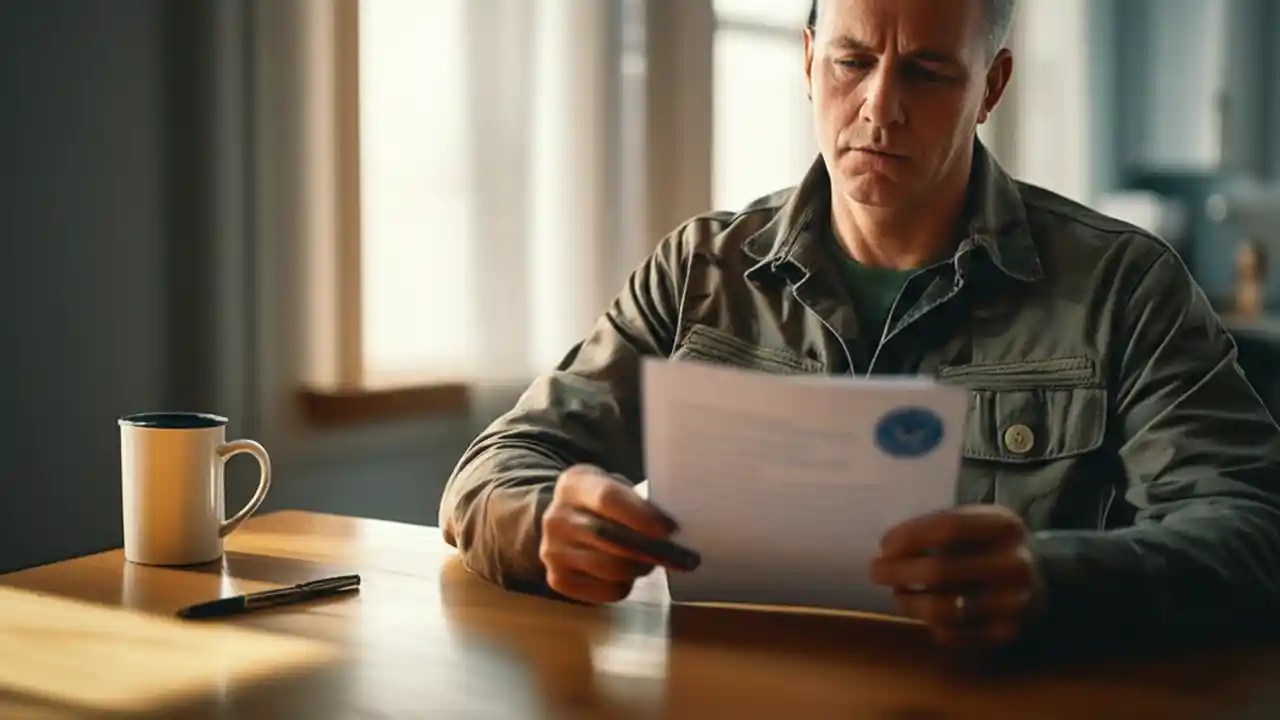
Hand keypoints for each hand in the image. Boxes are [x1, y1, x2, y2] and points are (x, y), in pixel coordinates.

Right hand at [540, 464, 688, 602]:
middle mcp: (557, 517)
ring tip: (651, 560)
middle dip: (652, 549)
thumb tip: (674, 529)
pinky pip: (607, 590)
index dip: (643, 515)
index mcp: (574, 484)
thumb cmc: (601, 504)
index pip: (609, 499)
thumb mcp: (614, 486)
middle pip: (611, 538)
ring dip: (641, 567)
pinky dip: (626, 584)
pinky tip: (627, 573)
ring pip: (612, 568)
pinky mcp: (559, 580)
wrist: (563, 524)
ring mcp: (554, 551)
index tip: (672, 528)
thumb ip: (637, 501)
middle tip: (684, 558)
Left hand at [870, 505, 1045, 648]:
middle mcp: (1015, 564)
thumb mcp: (975, 520)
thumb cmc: (990, 544)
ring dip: (908, 602)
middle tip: (876, 571)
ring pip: (942, 609)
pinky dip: (929, 624)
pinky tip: (925, 612)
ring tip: (898, 594)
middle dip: (897, 572)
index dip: (909, 536)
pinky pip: (952, 634)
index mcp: (1005, 525)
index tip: (884, 545)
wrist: (1041, 577)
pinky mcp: (1006, 634)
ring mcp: (1014, 603)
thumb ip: (935, 527)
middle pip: (940, 571)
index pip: (948, 528)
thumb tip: (888, 548)